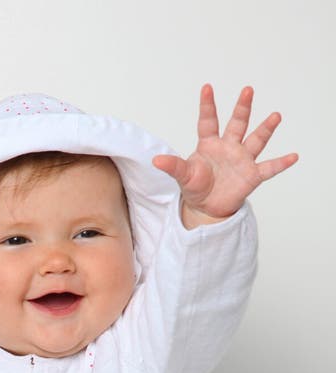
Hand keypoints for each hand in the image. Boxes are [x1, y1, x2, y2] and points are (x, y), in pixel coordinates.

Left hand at [153, 84, 298, 228]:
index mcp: (209, 144)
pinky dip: (281, 163)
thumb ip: (173, 166)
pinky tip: (293, 156)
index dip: (207, 106)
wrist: (206, 207)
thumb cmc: (195, 186)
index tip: (206, 87)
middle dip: (242, 108)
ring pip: (256, 140)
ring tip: (275, 116)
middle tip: (247, 90)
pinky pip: (269, 168)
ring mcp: (242, 159)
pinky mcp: (252, 175)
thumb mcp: (183, 176)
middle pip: (237, 123)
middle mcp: (228, 147)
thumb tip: (156, 161)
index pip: (208, 121)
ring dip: (266, 129)